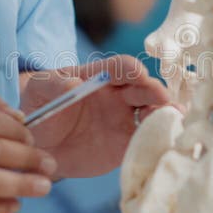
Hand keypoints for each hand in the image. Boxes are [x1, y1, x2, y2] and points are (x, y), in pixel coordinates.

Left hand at [20, 55, 171, 178]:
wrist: (41, 144)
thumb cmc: (41, 107)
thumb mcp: (39, 90)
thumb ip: (52, 84)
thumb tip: (71, 83)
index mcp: (99, 76)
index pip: (119, 68)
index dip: (130, 69)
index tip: (139, 73)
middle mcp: (118, 95)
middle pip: (143, 89)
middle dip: (154, 92)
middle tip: (162, 100)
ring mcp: (125, 120)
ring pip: (151, 114)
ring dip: (164, 115)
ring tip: (174, 119)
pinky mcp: (126, 144)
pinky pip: (145, 142)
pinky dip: (158, 141)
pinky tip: (169, 142)